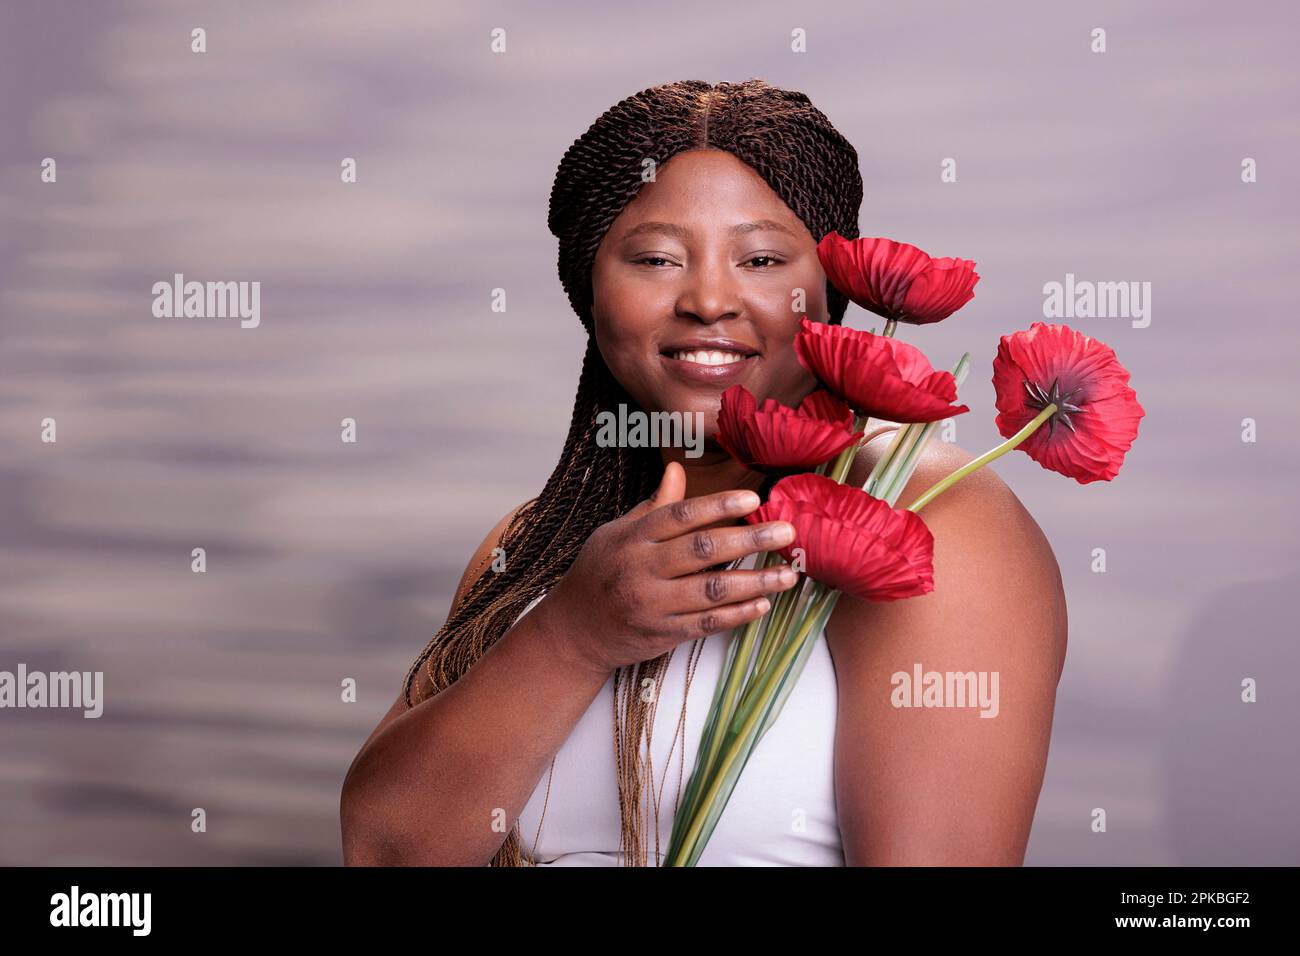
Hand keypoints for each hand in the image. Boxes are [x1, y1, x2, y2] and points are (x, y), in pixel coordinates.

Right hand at [540, 461, 797, 674]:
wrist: (573, 630)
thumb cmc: (599, 573)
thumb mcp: (617, 533)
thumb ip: (654, 506)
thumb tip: (677, 468)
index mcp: (633, 538)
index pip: (680, 516)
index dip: (718, 505)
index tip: (754, 499)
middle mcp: (642, 569)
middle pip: (702, 550)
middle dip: (749, 540)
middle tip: (786, 532)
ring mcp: (652, 605)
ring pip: (711, 591)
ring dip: (755, 582)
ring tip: (788, 573)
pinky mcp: (662, 634)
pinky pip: (706, 625)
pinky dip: (738, 615)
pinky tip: (763, 604)